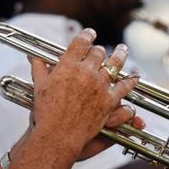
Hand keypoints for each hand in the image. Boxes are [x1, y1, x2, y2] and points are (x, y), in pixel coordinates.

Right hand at [29, 30, 139, 155]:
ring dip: (120, 54)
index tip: (90, 33)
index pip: (81, 42)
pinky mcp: (109, 100)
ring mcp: (99, 85)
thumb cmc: (46, 113)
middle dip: (99, 50)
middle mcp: (86, 72)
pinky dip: (131, 80)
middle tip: (99, 50)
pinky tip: (135, 75)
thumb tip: (33, 56)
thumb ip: (39, 68)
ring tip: (122, 49)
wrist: (57, 135)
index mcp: (68, 65)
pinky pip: (124, 86)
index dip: (87, 35)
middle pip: (98, 52)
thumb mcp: (39, 87)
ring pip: (114, 63)